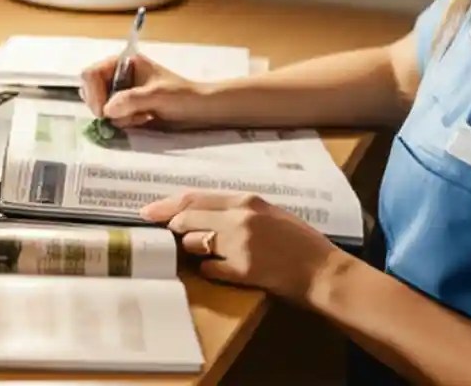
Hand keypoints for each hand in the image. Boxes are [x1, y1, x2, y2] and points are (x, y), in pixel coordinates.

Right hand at [79, 54, 213, 128]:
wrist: (201, 110)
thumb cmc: (183, 96)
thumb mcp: (157, 95)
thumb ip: (131, 100)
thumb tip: (107, 110)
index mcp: (124, 62)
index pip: (91, 74)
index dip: (93, 94)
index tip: (103, 113)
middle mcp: (119, 75)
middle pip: (91, 91)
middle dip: (105, 107)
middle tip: (125, 116)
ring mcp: (122, 92)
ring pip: (101, 107)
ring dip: (118, 117)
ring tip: (141, 117)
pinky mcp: (127, 108)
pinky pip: (112, 117)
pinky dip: (124, 122)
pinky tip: (143, 120)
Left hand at [140, 191, 348, 304]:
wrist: (325, 271)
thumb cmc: (301, 242)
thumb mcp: (270, 214)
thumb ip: (238, 211)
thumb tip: (204, 214)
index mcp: (247, 200)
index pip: (195, 198)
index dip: (166, 205)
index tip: (146, 211)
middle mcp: (240, 218)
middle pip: (187, 218)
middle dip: (172, 228)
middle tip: (165, 236)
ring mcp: (240, 245)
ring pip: (195, 244)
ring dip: (192, 251)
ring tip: (204, 254)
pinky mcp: (243, 271)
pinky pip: (209, 270)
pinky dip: (209, 271)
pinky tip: (220, 271)